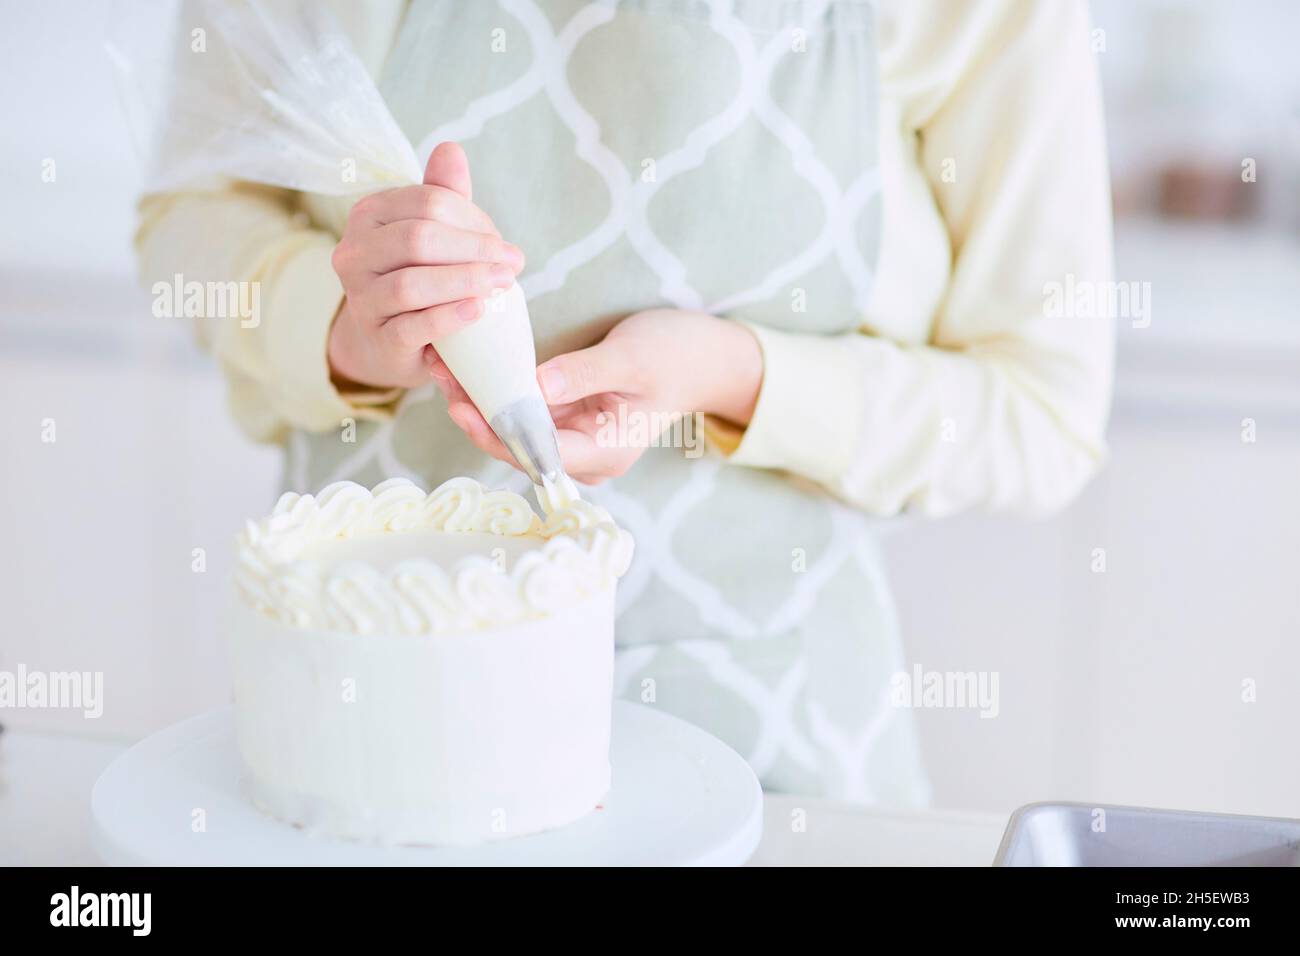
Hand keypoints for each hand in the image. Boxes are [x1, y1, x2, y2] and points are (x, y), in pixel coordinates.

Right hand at [327, 142, 524, 389]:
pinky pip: (413, 326)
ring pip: (412, 284)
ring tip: (502, 284)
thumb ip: (443, 194)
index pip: (427, 202)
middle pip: (419, 239)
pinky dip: (450, 317)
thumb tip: (451, 149)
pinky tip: (478, 309)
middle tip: (512, 264)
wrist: (392, 342)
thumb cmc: (419, 277)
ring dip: (466, 281)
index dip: (472, 220)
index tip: (503, 245)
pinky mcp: (378, 339)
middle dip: (474, 249)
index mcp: (369, 215)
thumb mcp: (433, 233)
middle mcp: (354, 253)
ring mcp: (361, 298)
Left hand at [434, 309, 763, 483]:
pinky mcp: (570, 418)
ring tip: (443, 366)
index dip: (498, 433)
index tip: (463, 405)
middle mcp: (587, 455)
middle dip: (478, 415)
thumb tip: (535, 385)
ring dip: (482, 401)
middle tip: (440, 376)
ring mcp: (578, 437)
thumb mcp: (632, 358)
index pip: (540, 453)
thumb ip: (583, 373)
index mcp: (606, 452)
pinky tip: (472, 366)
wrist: (709, 356)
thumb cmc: (679, 355)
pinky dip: (500, 390)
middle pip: (520, 446)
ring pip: (518, 428)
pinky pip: (527, 410)